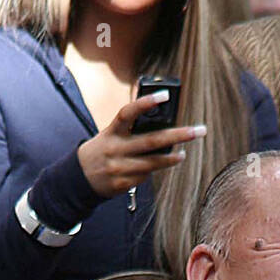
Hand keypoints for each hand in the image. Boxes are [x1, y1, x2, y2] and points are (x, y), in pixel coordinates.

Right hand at [76, 92, 204, 198]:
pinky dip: (153, 170)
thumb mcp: (110, 135)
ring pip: (152, 163)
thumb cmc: (102, 150)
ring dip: (171, 158)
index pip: (128, 113)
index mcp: (112, 131)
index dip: (146, 103)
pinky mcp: (122, 184)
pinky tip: (157, 167)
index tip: (165, 96)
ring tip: (183, 154)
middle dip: (179, 135)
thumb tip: (163, 128)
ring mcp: (119, 168)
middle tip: (199, 131)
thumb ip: (132, 130)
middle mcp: (116, 148)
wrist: (79, 179)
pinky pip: (144, 177)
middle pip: (151, 141)